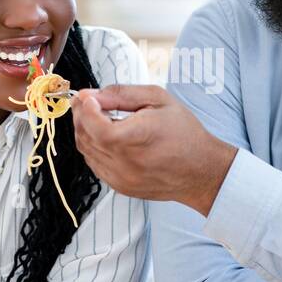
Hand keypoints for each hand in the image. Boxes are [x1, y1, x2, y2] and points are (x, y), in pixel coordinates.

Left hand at [72, 85, 237, 216]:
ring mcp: (121, 178)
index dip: (86, 108)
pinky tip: (107, 138)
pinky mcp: (120, 187)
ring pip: (86, 152)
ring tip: (98, 117)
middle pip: (85, 137)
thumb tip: (90, 94)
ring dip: (86, 132)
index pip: (94, 124)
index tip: (88, 97)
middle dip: (81, 116)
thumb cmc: (184, 133)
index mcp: (137, 137)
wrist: (201, 170)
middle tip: (88, 102)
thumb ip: (121, 94)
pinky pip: (95, 165)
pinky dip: (94, 149)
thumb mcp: (158, 99)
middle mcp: (126, 162)